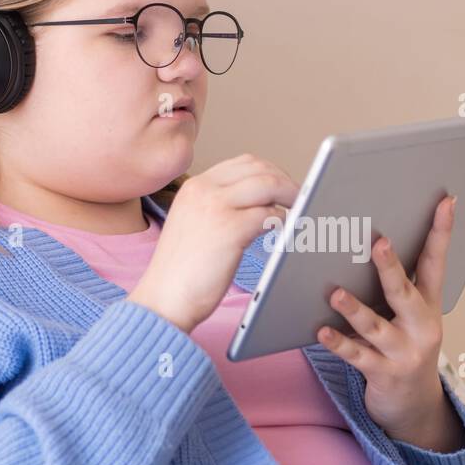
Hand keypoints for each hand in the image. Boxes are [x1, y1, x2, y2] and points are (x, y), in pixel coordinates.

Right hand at [128, 155, 299, 332]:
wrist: (163, 300)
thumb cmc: (182, 273)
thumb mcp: (194, 226)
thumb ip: (218, 208)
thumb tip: (262, 202)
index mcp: (194, 187)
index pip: (242, 163)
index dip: (270, 171)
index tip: (284, 186)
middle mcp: (203, 190)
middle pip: (259, 168)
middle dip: (285, 180)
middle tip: (300, 198)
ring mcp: (215, 207)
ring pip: (268, 184)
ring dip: (291, 196)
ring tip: (301, 211)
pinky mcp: (228, 229)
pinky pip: (269, 215)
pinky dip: (283, 221)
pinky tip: (285, 232)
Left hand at [316, 194, 458, 445]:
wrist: (415, 406)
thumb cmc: (405, 349)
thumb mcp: (411, 316)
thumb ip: (399, 284)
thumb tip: (376, 238)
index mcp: (428, 305)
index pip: (436, 263)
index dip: (441, 232)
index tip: (445, 202)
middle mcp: (420, 326)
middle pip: (404, 292)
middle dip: (391, 267)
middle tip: (379, 242)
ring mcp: (403, 352)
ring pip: (376, 326)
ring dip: (354, 309)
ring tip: (336, 293)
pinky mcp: (383, 374)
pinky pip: (357, 356)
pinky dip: (338, 343)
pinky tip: (321, 330)